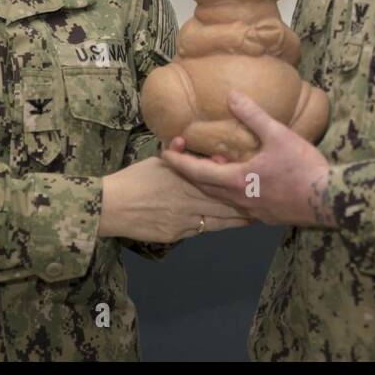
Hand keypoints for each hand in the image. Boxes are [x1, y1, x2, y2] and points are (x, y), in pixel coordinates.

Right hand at [99, 156, 251, 243]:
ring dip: (235, 221)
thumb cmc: (132, 179)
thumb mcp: (155, 161)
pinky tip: (224, 226)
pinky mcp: (176, 235)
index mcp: (186, 180)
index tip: (255, 183)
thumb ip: (174, 152)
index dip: (239, 186)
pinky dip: (213, 227)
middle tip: (263, 204)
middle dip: (245, 207)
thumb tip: (182, 139)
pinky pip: (200, 231)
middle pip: (225, 206)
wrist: (111, 207)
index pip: (220, 184)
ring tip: (252, 219)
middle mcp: (189, 201)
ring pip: (217, 222)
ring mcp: (183, 221)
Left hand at [160, 90, 336, 227]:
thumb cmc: (303, 167)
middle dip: (191, 172)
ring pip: (223, 198)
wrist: (330, 199)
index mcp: (237, 181)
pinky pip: (240, 205)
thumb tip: (232, 95)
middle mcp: (240, 200)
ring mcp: (254, 212)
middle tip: (180, 157)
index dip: (179, 161)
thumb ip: (253, 115)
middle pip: (206, 188)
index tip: (163, 153)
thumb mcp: (278, 135)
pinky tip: (241, 184)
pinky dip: (231, 192)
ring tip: (213, 165)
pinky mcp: (268, 216)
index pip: (197, 173)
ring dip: (213, 182)